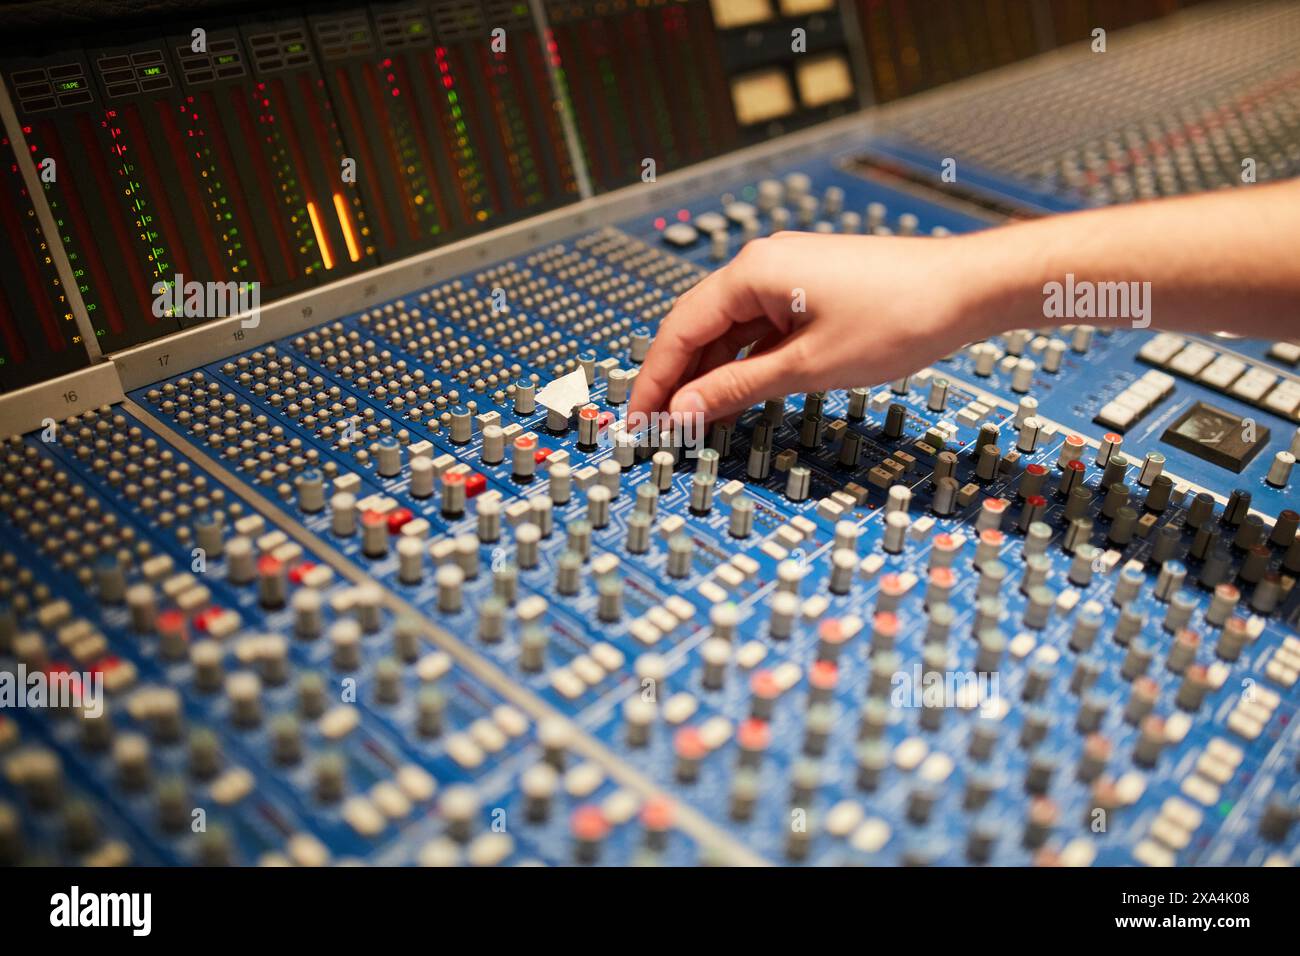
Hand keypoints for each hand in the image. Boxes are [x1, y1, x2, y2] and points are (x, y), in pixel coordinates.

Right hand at [628, 231, 993, 424]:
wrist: (969, 289)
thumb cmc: (900, 316)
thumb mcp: (808, 366)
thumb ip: (737, 387)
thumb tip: (684, 410)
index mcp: (752, 273)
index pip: (678, 331)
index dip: (653, 381)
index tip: (637, 421)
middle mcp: (762, 266)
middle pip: (695, 328)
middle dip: (673, 380)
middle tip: (655, 428)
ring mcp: (786, 276)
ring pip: (727, 331)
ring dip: (706, 375)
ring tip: (690, 422)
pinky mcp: (808, 290)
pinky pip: (758, 329)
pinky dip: (741, 363)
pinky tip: (733, 396)